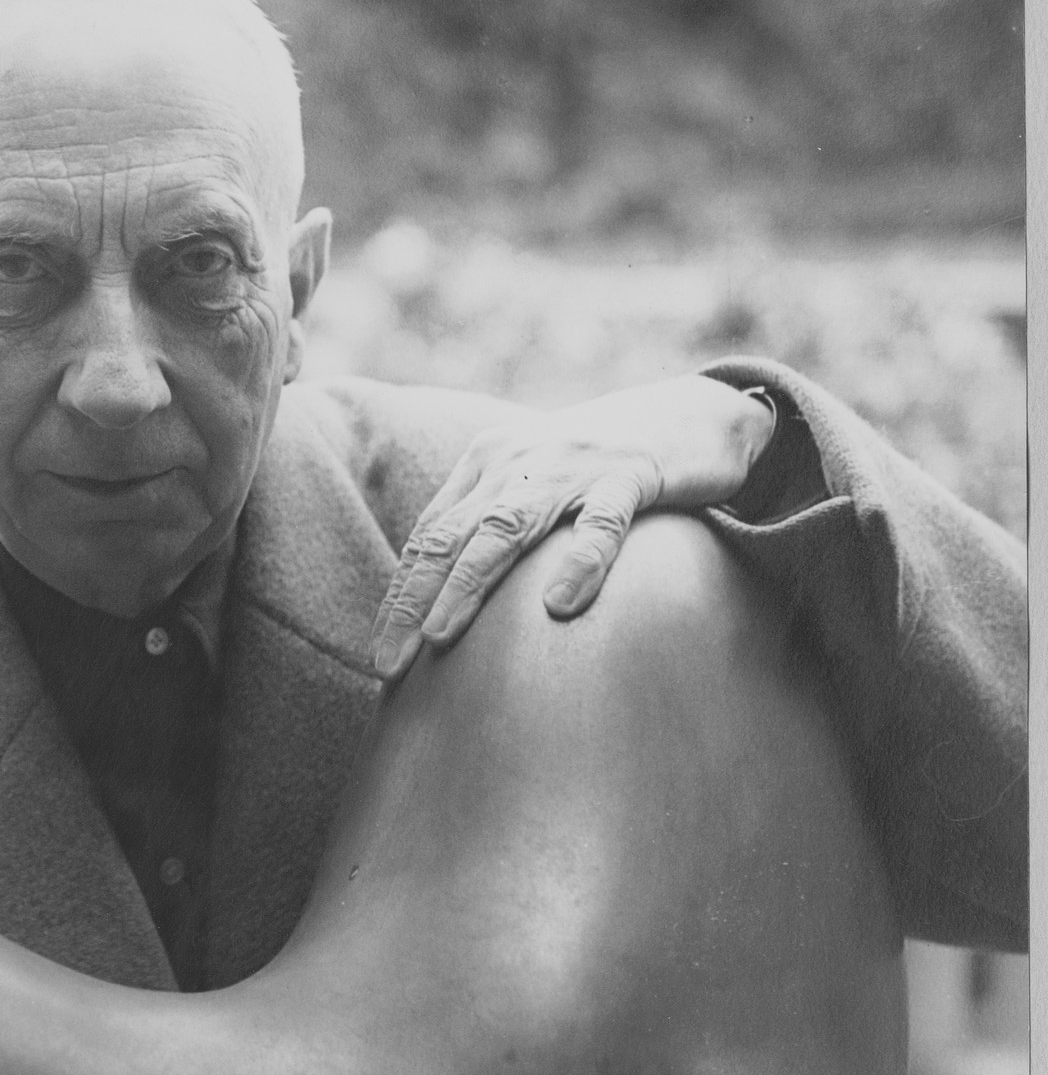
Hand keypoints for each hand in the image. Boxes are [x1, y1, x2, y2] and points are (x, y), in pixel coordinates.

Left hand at [371, 375, 775, 680]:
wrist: (693, 411)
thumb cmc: (604, 468)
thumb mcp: (538, 489)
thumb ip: (498, 531)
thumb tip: (452, 608)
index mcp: (486, 465)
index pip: (427, 538)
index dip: (400, 596)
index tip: (383, 652)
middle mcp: (516, 461)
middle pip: (448, 537)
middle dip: (412, 602)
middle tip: (390, 662)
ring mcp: (570, 466)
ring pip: (505, 528)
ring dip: (466, 584)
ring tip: (439, 636)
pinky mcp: (629, 474)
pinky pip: (600, 524)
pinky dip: (579, 563)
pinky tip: (560, 606)